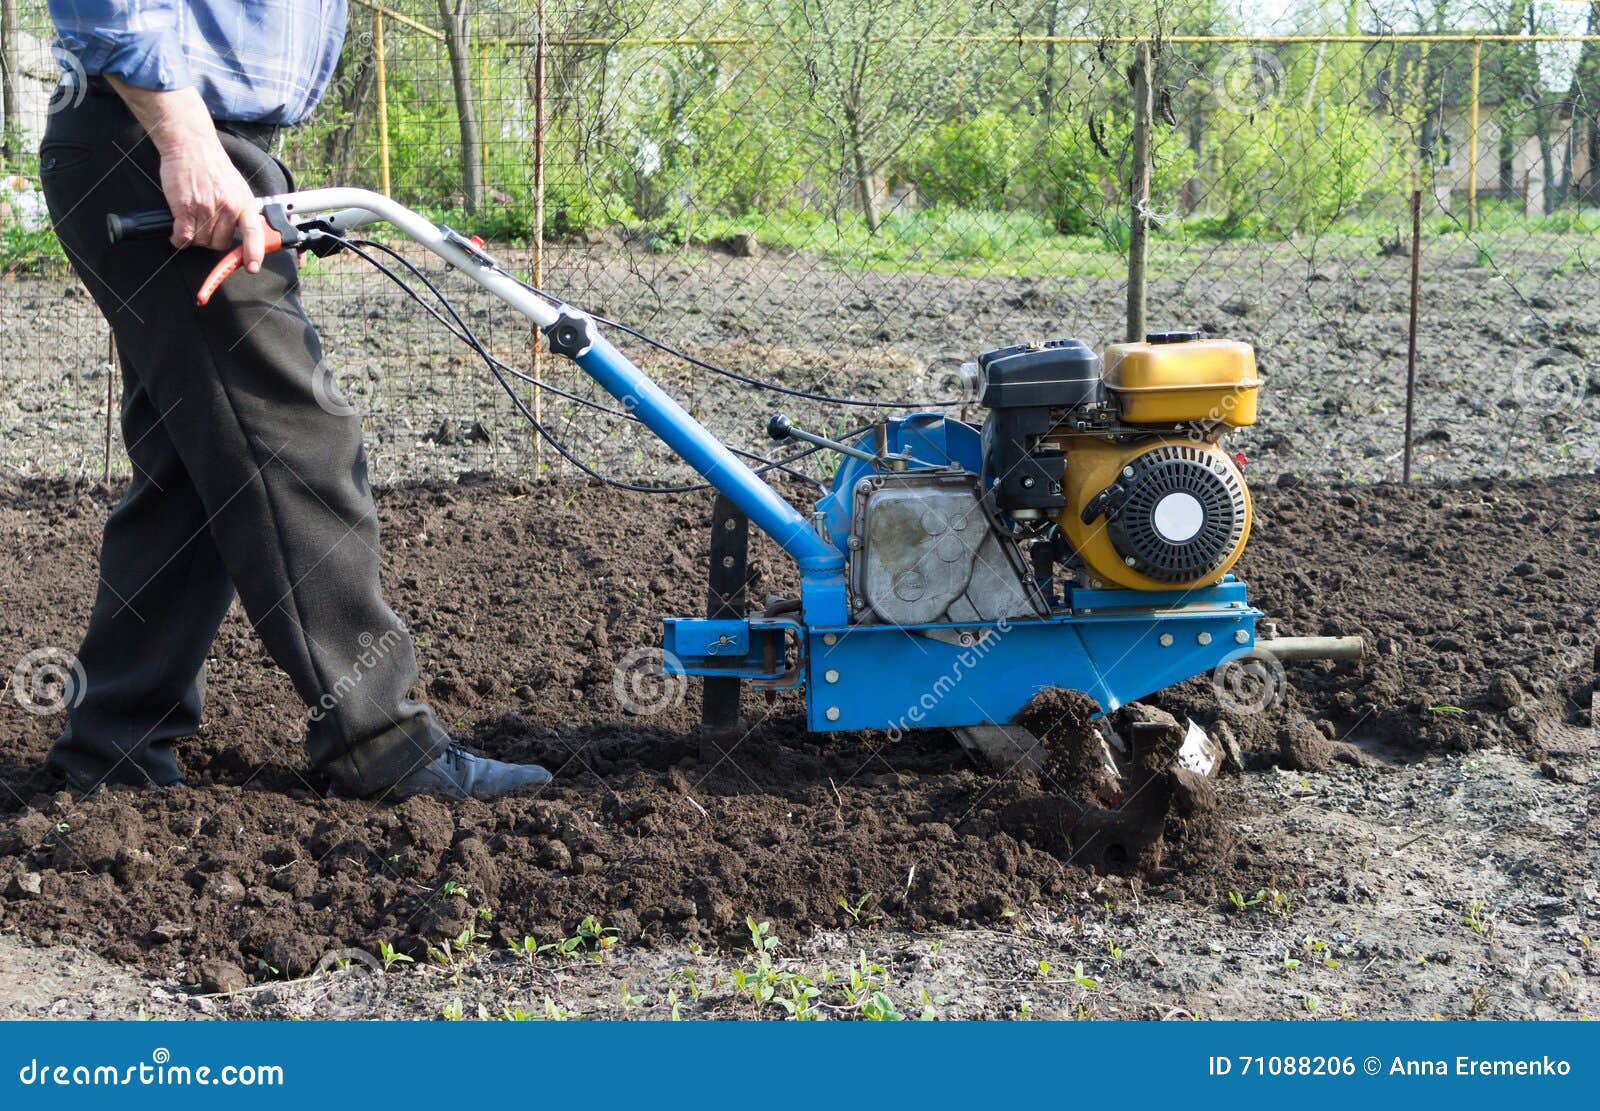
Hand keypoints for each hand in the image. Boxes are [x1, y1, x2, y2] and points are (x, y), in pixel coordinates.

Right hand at [105, 81, 267, 272]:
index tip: (252, 267)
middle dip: (212, 239)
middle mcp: (228, 208)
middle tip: (205, 226)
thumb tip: (248, 234)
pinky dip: (179, 239)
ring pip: (201, 241)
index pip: (254, 234)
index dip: (254, 253)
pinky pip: (183, 237)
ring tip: (191, 222)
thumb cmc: (213, 166)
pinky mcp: (185, 208)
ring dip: (194, 237)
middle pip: (220, 243)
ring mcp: (207, 209)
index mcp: (245, 203)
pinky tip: (178, 232)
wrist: (191, 146)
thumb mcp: (238, 187)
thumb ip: (242, 210)